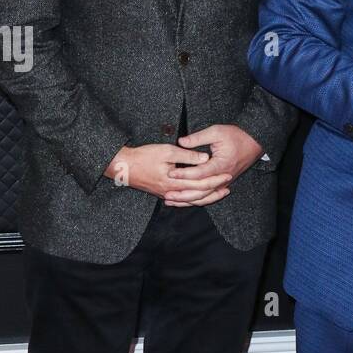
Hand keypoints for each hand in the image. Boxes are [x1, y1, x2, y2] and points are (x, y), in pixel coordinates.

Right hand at [105, 143, 225, 200]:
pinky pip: (182, 201)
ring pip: (191, 200)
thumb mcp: (167, 151)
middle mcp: (172, 192)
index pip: (201, 182)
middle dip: (215, 190)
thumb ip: (187, 156)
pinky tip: (200, 199)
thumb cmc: (143, 156)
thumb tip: (205, 158)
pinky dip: (193, 200)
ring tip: (219, 193)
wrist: (124, 167)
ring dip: (207, 198)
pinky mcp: (163, 194)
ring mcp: (167, 195)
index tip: (227, 174)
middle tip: (228, 185)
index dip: (216, 179)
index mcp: (174, 181)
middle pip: (199, 194)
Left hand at [163, 124, 262, 205]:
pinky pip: (209, 196)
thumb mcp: (217, 132)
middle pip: (201, 191)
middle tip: (167, 194)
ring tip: (171, 201)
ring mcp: (224, 182)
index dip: (184, 173)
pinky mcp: (223, 184)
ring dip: (188, 200)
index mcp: (221, 164)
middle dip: (183, 194)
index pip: (200, 173)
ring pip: (205, 197)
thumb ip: (198, 138)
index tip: (170, 173)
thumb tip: (181, 142)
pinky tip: (184, 201)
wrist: (254, 142)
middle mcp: (223, 177)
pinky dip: (196, 200)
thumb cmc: (236, 135)